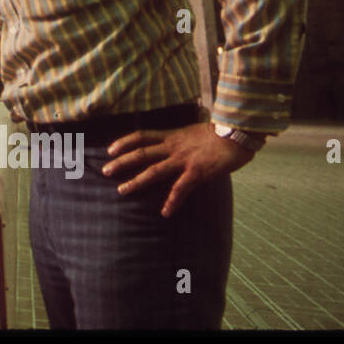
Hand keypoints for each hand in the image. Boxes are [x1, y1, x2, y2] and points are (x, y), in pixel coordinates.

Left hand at [101, 122, 255, 217]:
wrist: (237, 133)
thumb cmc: (220, 132)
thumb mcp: (194, 131)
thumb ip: (182, 138)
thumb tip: (177, 143)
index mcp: (172, 136)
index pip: (142, 136)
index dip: (124, 142)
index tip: (109, 149)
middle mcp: (174, 147)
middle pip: (142, 153)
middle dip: (122, 162)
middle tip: (105, 170)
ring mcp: (184, 160)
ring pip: (154, 171)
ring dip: (136, 181)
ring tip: (122, 191)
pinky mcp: (197, 172)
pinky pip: (181, 188)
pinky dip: (172, 201)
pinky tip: (165, 212)